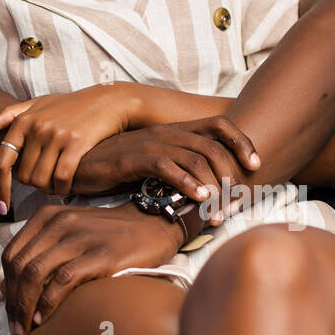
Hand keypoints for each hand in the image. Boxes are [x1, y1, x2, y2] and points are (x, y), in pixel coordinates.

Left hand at [0, 84, 139, 213]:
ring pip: (42, 179)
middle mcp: (37, 127)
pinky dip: (62, 189)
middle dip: (34, 185)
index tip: (2, 206)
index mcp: (24, 121)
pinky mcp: (76, 143)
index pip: (2, 161)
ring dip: (48, 189)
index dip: (0, 187)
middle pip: (24, 176)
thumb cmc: (71, 104)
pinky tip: (66, 188)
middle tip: (45, 182)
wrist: (107, 101)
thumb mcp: (38, 103)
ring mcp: (56, 135)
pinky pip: (62, 177)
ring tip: (56, 185)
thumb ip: (9, 114)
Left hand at [0, 202, 182, 334]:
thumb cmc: (109, 232)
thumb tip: (13, 284)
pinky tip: (45, 317)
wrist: (151, 225)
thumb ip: (43, 248)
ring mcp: (79, 238)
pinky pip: (62, 280)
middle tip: (15, 323)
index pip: (12, 253)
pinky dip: (48, 302)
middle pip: (20, 266)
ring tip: (27, 325)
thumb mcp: (70, 229)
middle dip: (13, 300)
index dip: (6, 283)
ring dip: (26, 306)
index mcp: (47, 216)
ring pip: (35, 273)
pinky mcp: (100, 255)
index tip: (7, 304)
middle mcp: (59, 223)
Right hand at [71, 117, 260, 222]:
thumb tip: (215, 185)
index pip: (219, 124)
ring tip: (219, 210)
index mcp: (175, 130)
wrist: (78, 163)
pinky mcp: (132, 158)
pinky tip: (198, 199)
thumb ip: (180, 166)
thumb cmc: (120, 167)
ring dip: (213, 186)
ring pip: (195, 158)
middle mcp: (166, 131)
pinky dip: (187, 183)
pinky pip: (167, 167)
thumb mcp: (155, 162)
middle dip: (231, 174)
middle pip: (213, 145)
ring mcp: (149, 142)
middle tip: (238, 201)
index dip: (242, 141)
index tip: (256, 165)